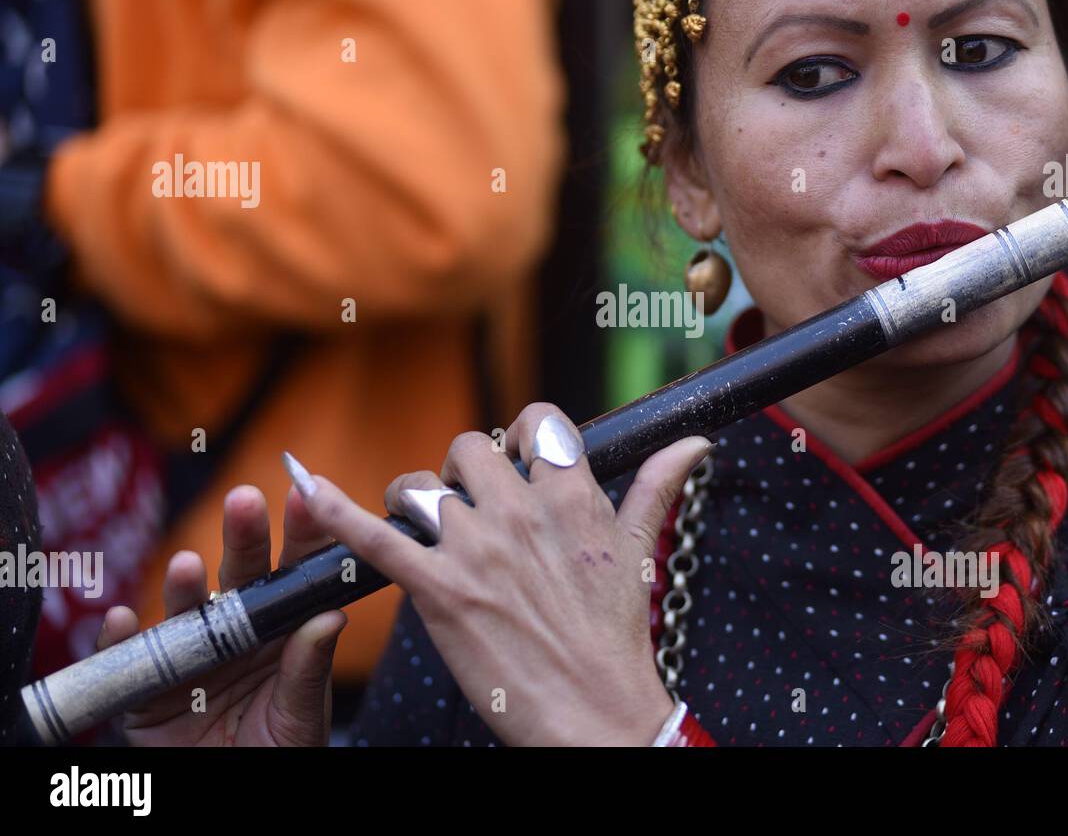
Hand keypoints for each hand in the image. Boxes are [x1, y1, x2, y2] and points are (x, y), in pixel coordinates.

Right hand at [98, 484, 345, 745]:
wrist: (235, 797)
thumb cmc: (279, 751)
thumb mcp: (301, 716)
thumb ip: (308, 670)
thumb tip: (331, 617)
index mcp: (281, 629)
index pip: (294, 572)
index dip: (301, 532)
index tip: (307, 495)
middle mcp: (235, 630)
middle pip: (240, 574)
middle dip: (243, 535)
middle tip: (245, 500)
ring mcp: (189, 653)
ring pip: (184, 609)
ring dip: (184, 584)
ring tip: (188, 567)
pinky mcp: (145, 687)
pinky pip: (128, 658)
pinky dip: (119, 639)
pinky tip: (122, 619)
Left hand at [286, 403, 711, 745]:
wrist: (595, 711)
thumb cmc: (619, 638)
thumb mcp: (640, 552)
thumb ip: (658, 486)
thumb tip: (694, 442)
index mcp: (573, 496)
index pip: (534, 421)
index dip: (520, 437)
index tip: (519, 459)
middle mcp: (522, 511)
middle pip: (468, 449)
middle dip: (465, 472)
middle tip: (471, 509)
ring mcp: (476, 548)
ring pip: (420, 487)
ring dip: (416, 501)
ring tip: (423, 527)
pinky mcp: (438, 589)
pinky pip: (376, 537)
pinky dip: (337, 510)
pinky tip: (307, 486)